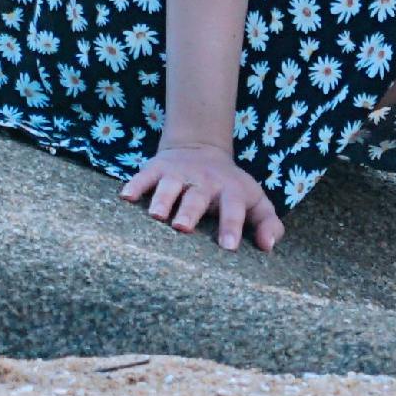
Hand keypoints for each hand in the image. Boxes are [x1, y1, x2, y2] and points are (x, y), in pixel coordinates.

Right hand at [122, 139, 282, 252]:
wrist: (201, 149)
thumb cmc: (231, 189)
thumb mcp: (256, 201)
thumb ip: (269, 224)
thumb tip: (268, 246)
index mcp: (230, 191)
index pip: (233, 208)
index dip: (231, 226)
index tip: (229, 246)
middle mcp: (204, 181)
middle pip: (197, 197)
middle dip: (190, 211)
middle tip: (183, 228)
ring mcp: (179, 174)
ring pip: (170, 186)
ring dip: (162, 199)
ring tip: (156, 215)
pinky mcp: (157, 168)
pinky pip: (144, 176)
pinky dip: (136, 185)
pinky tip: (126, 197)